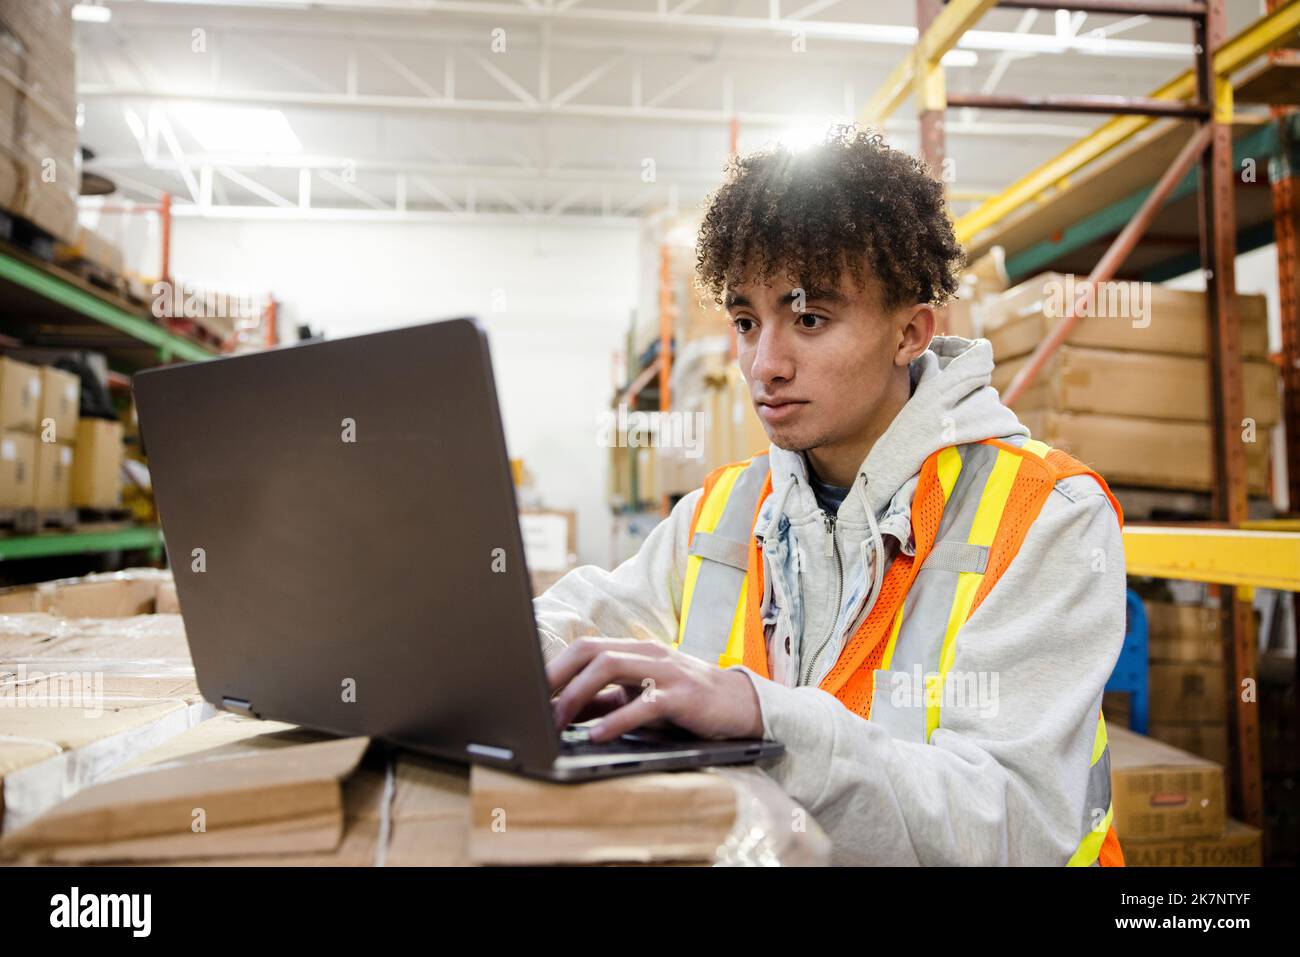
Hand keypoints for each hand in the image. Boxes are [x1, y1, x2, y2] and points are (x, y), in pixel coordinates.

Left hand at [546, 637, 763, 742]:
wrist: (740, 704)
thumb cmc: (685, 700)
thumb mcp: (641, 695)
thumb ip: (605, 699)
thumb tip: (561, 710)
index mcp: (633, 650)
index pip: (584, 648)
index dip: (553, 667)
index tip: (528, 692)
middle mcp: (646, 653)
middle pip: (591, 651)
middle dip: (557, 677)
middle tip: (534, 705)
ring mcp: (665, 671)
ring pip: (611, 667)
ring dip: (577, 695)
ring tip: (557, 720)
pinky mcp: (683, 695)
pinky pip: (645, 704)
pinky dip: (617, 719)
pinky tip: (598, 735)